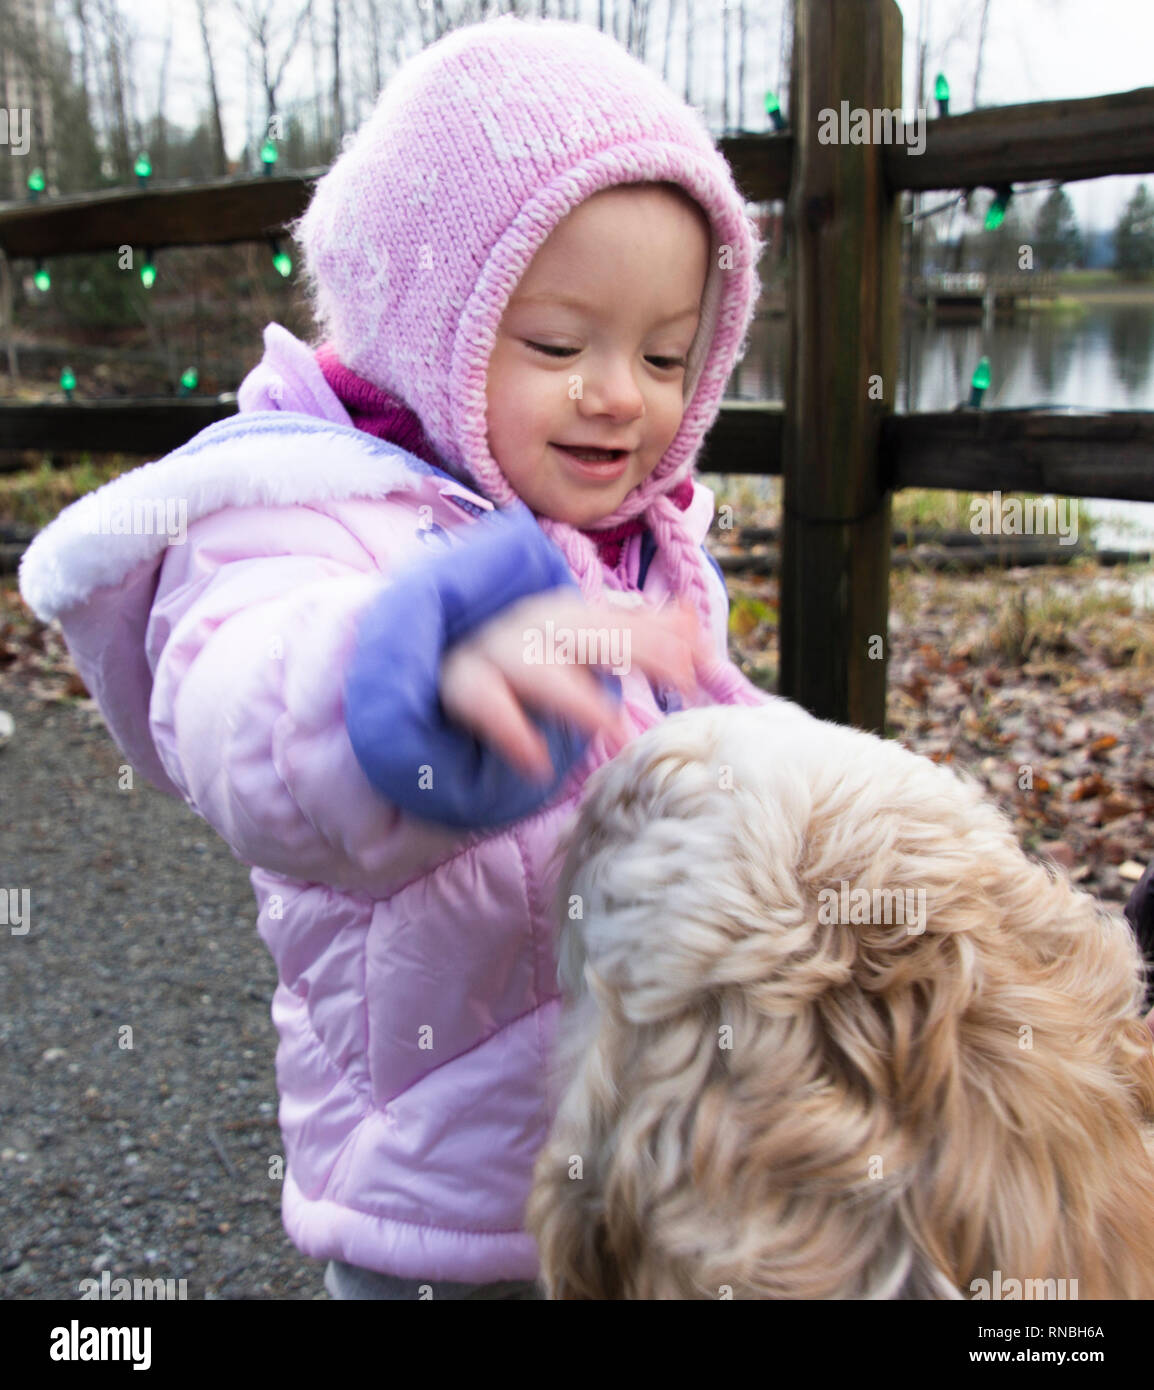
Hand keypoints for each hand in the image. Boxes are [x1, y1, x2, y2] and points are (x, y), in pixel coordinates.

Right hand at [439, 589, 710, 781]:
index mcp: (562, 616)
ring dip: (575, 698)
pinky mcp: (455, 686)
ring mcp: (488, 652)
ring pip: (532, 665)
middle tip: (682, 681)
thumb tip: (693, 620)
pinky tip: (537, 764)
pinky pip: (482, 703)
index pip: (620, 617)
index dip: (664, 634)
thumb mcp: (578, 652)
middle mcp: (527, 624)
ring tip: (613, 732)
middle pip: (584, 629)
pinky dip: (509, 731)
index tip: (707, 662)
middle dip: (636, 648)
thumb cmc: (520, 672)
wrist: (428, 683)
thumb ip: (633, 635)